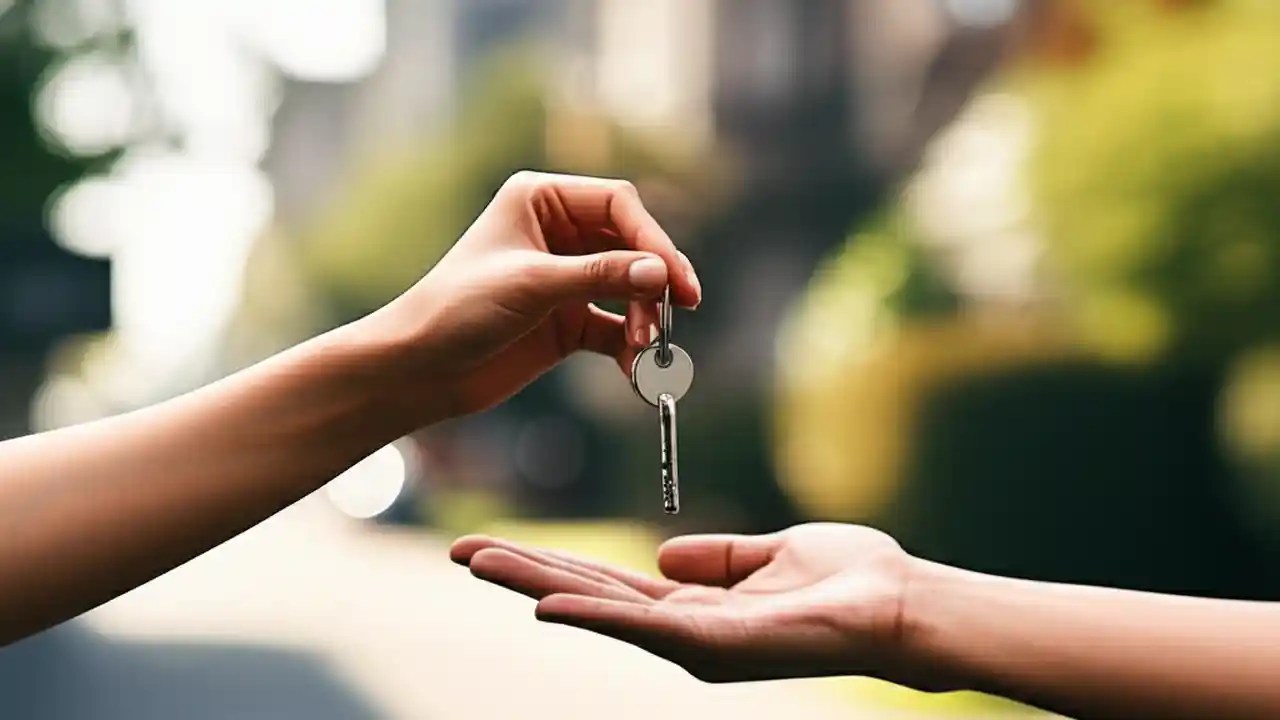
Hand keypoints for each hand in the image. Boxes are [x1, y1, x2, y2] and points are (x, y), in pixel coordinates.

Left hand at [355, 171, 700, 423]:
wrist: (418, 370)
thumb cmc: (456, 309)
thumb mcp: (532, 285)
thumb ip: (599, 276)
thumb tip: (661, 273)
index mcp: (541, 200)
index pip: (617, 205)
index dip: (652, 238)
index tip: (672, 278)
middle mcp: (557, 233)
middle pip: (632, 245)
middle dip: (654, 279)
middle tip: (679, 308)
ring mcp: (565, 279)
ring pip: (628, 288)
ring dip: (644, 316)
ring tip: (646, 346)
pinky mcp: (567, 322)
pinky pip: (614, 328)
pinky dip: (630, 348)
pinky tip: (637, 369)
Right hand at [451, 523, 930, 685]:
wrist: (899, 605)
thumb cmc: (848, 580)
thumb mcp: (769, 553)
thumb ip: (717, 557)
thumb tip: (663, 553)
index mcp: (695, 606)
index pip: (608, 584)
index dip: (554, 565)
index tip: (502, 545)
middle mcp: (684, 631)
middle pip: (588, 596)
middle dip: (524, 574)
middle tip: (461, 551)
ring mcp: (694, 644)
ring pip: (599, 609)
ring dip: (535, 586)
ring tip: (479, 563)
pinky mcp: (712, 646)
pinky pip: (640, 626)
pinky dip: (590, 616)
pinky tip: (544, 605)